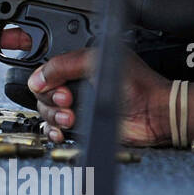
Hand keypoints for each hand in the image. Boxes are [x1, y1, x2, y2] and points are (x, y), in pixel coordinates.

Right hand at [27, 45, 170, 147]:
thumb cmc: (137, 86)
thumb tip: (38, 78)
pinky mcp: (82, 125)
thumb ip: (63, 65)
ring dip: (54, 117)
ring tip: (70, 118)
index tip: (61, 89)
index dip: (47, 81)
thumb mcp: (96, 63)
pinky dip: (53, 131)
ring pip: (47, 112)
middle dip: (51, 100)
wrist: (155, 114)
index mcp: (78, 65)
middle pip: (43, 93)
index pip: (46, 72)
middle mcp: (76, 84)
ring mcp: (78, 106)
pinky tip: (61, 132)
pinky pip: (55, 129)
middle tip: (68, 102)